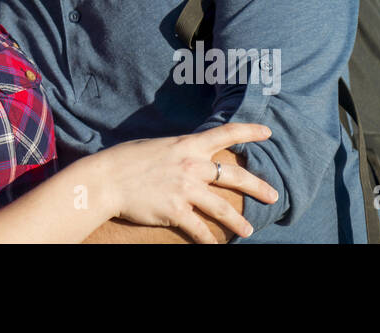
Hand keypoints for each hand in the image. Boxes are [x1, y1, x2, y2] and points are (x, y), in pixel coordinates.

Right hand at [101, 123, 277, 243]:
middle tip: (273, 196)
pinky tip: (216, 247)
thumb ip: (177, 151)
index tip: (267, 133)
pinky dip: (210, 241)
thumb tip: (187, 155)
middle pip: (234, 176)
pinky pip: (200, 230)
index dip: (249, 132)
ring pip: (222, 208)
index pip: (225, 133)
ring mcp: (185, 189)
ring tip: (249, 230)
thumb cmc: (126, 160)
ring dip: (238, 222)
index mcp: (187, 145)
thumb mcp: (157, 146)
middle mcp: (191, 166)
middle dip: (258, 187)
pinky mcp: (176, 211)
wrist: (106, 179)